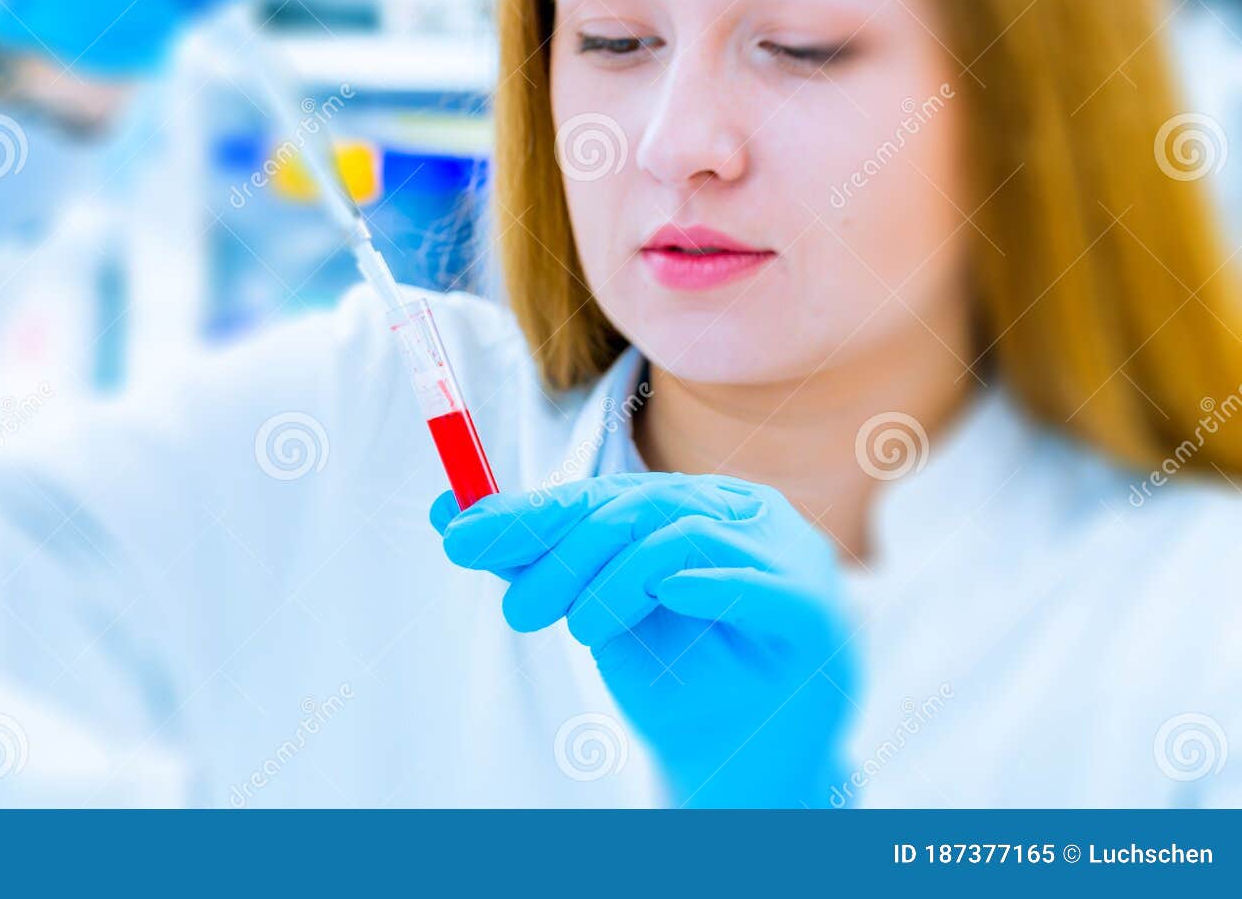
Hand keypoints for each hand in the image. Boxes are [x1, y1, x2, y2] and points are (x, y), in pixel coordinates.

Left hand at [432, 473, 857, 806]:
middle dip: (564, 550)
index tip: (460, 538)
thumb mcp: (597, 612)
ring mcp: (786, 558)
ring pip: (683, 537)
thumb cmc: (675, 678)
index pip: (602, 496)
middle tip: (518, 606)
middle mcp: (742, 515)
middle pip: (638, 508)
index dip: (529, 514)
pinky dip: (709, 584)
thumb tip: (446, 508)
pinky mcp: (813, 614)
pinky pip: (759, 585)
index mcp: (695, 504)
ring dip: (617, 579)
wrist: (742, 762)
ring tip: (581, 631)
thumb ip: (535, 557)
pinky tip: (667, 595)